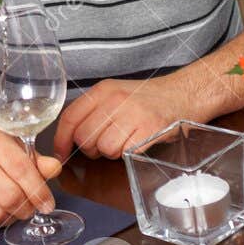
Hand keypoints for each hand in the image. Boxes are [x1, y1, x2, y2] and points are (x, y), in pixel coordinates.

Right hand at [0, 122, 62, 235]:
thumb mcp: (10, 143)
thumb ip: (34, 159)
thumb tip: (54, 169)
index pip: (21, 169)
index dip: (39, 191)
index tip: (48, 205)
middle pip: (9, 197)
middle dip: (25, 209)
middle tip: (28, 208)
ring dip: (7, 220)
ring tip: (9, 211)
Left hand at [53, 75, 193, 159]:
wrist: (182, 94)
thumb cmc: (147, 98)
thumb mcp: (115, 94)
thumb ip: (92, 111)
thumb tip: (68, 138)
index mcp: (103, 90)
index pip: (70, 117)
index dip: (61, 140)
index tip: (60, 153)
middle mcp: (115, 100)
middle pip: (84, 138)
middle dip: (91, 149)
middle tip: (105, 143)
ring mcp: (133, 115)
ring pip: (104, 149)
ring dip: (111, 153)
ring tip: (124, 141)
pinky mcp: (149, 130)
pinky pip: (125, 153)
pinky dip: (127, 154)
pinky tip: (136, 143)